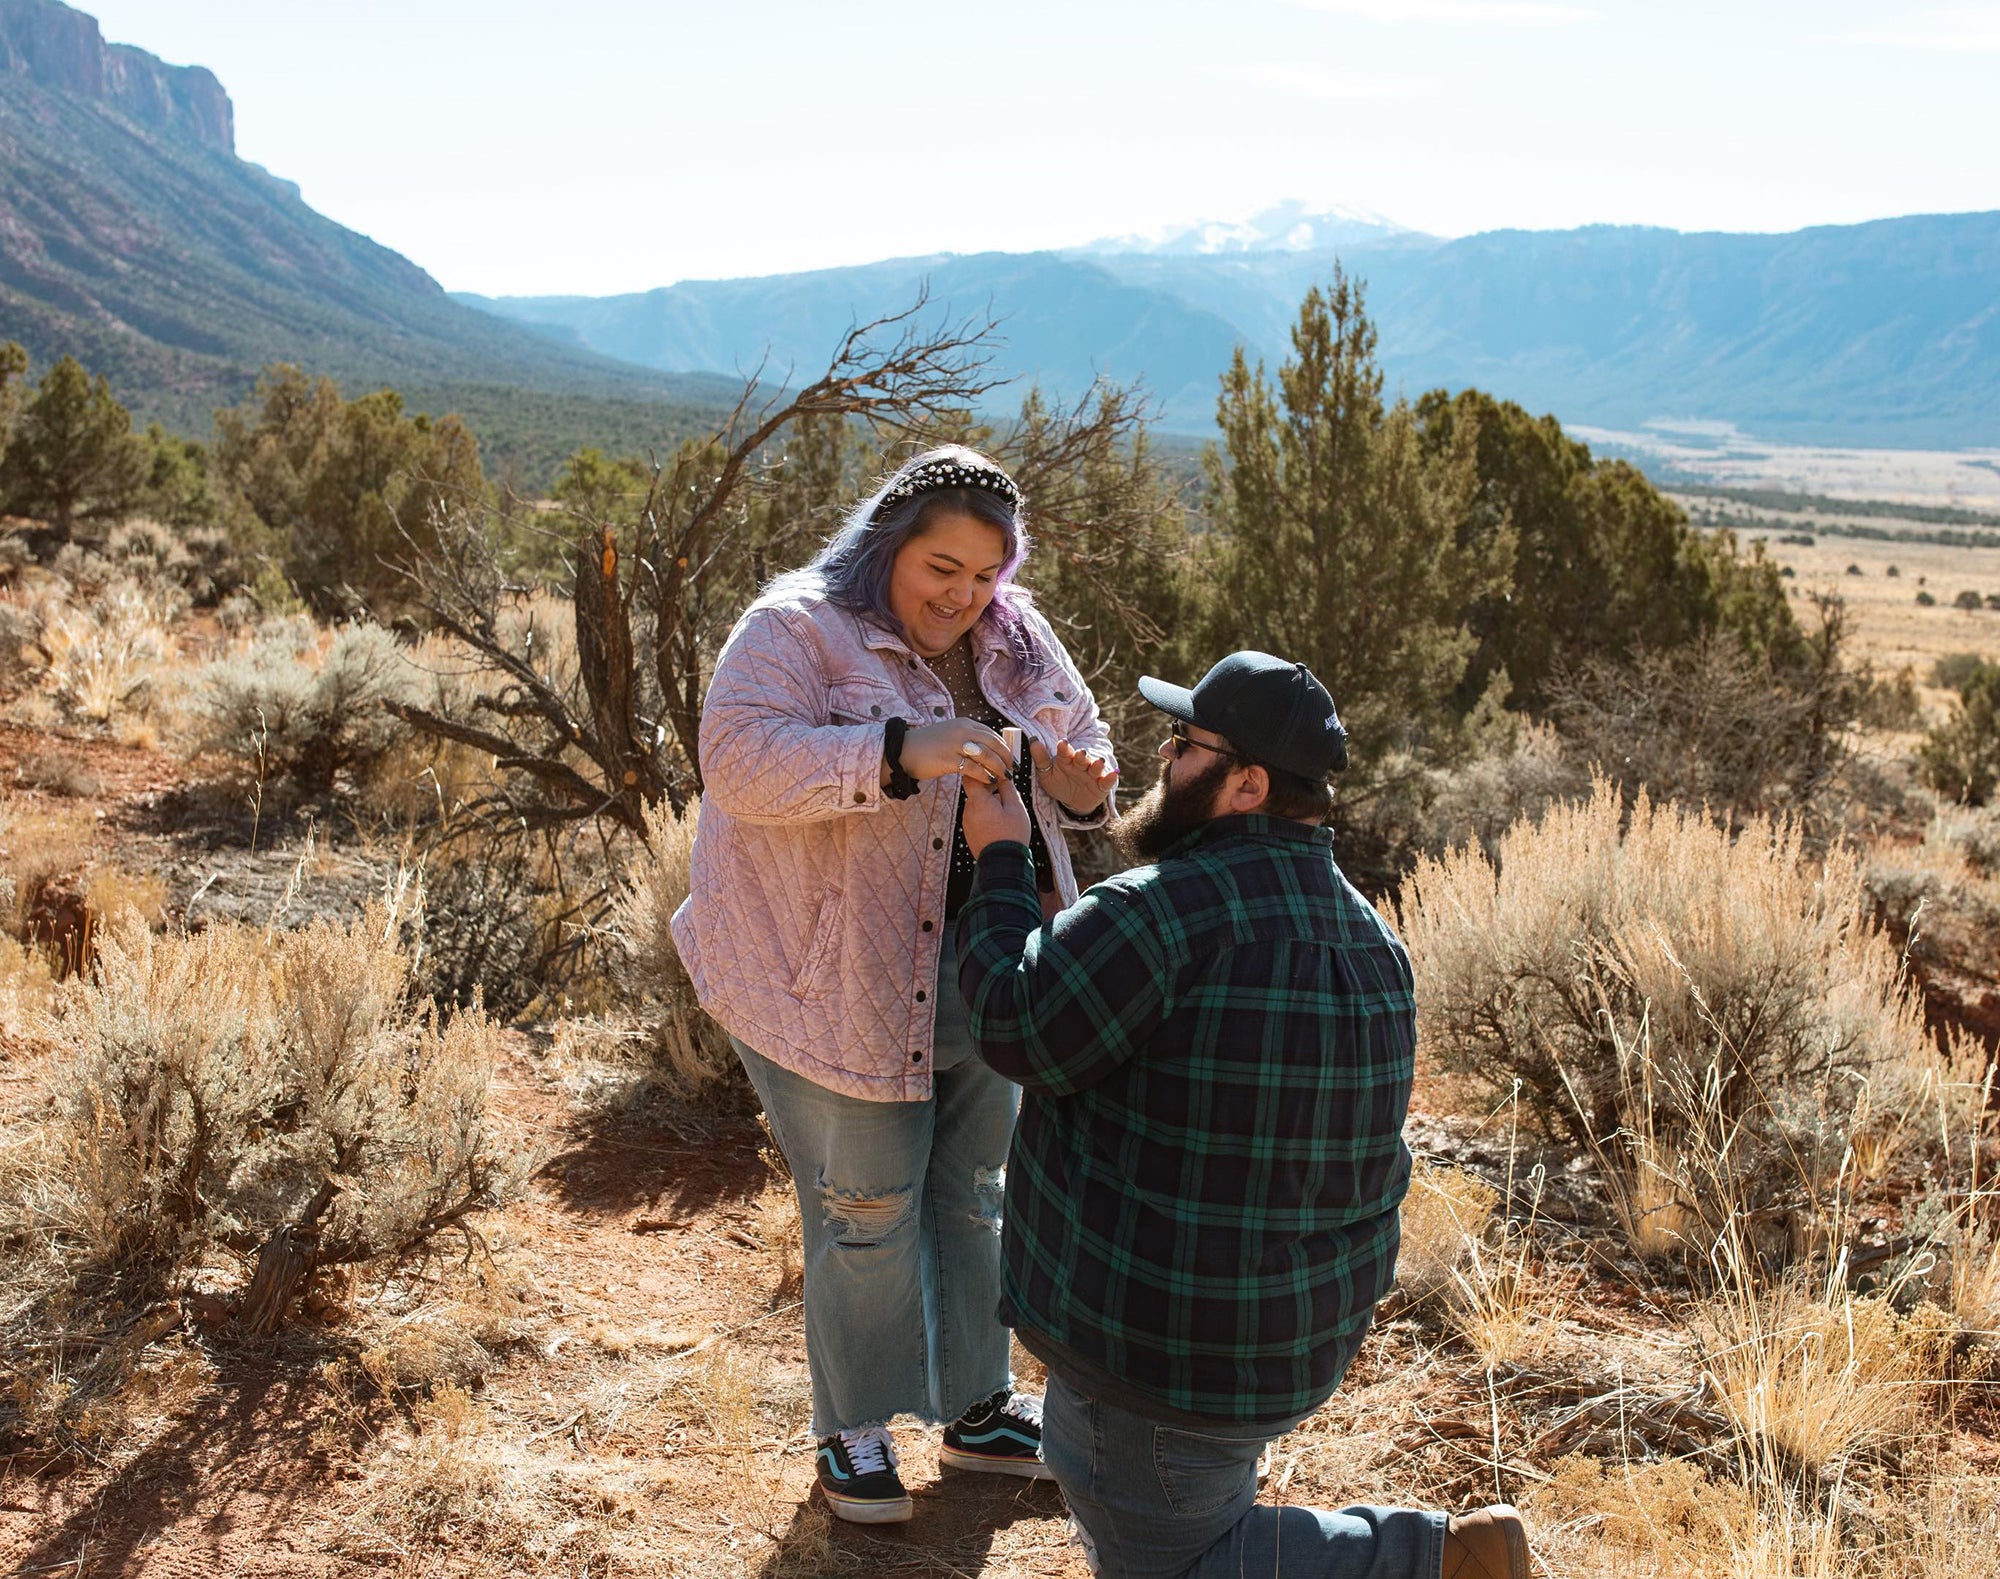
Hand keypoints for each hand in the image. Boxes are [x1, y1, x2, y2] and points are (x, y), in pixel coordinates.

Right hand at [896, 719, 1010, 784]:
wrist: (903, 751)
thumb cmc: (927, 746)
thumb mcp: (950, 735)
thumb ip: (967, 739)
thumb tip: (986, 751)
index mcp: (964, 723)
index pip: (992, 734)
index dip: (1004, 747)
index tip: (1011, 758)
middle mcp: (962, 730)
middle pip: (993, 743)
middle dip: (1006, 758)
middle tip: (1013, 770)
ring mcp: (955, 744)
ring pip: (986, 755)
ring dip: (999, 767)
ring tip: (1005, 777)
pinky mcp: (948, 759)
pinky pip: (973, 768)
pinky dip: (984, 775)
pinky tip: (990, 781)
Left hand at [962, 763, 1033, 856]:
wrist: (1002, 862)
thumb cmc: (1011, 834)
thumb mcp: (1015, 807)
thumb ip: (1007, 788)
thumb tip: (1003, 776)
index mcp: (978, 800)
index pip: (971, 775)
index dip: (982, 769)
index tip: (994, 769)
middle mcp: (968, 809)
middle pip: (975, 790)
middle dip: (989, 786)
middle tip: (1005, 787)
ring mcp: (967, 822)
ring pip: (977, 804)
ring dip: (989, 801)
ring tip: (1006, 808)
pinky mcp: (970, 832)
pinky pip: (977, 816)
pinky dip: (986, 813)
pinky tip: (1000, 820)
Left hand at [1031, 738, 1117, 812]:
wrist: (1072, 801)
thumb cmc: (1059, 784)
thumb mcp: (1046, 774)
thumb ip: (1041, 759)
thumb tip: (1033, 741)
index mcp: (1067, 760)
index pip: (1065, 753)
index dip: (1064, 748)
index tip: (1062, 743)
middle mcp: (1080, 765)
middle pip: (1082, 759)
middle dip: (1082, 756)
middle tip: (1081, 753)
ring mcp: (1092, 775)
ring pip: (1095, 768)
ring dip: (1097, 764)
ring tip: (1099, 761)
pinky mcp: (1101, 786)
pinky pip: (1106, 782)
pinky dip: (1110, 778)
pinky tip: (1113, 774)